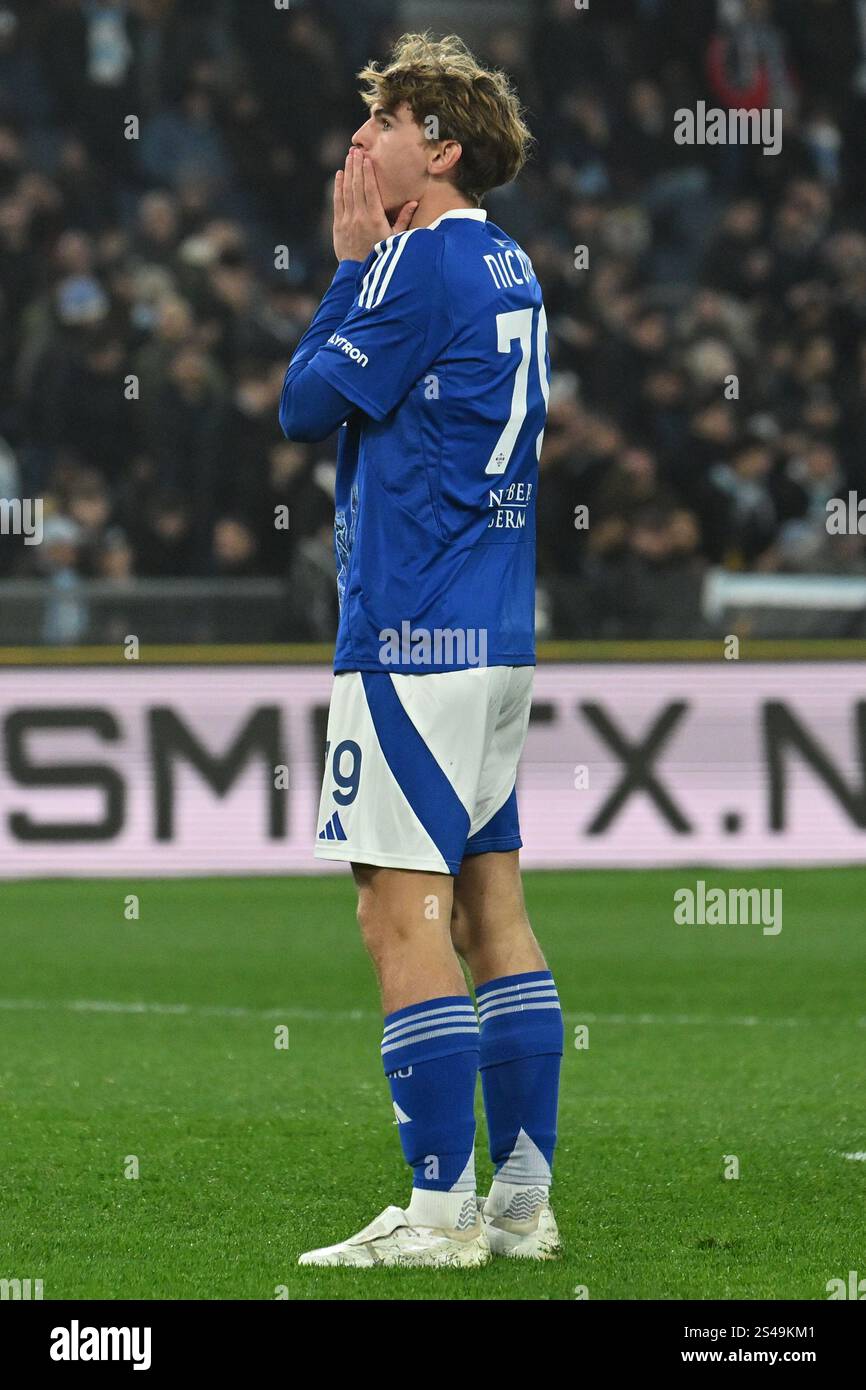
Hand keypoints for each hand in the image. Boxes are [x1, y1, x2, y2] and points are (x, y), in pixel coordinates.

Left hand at [333, 148, 417, 262]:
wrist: (359, 271)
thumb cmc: (380, 254)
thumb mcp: (395, 238)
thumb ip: (403, 220)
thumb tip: (414, 203)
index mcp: (375, 218)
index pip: (371, 190)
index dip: (368, 172)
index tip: (367, 158)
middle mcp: (360, 217)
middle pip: (357, 186)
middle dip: (357, 166)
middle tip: (356, 150)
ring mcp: (348, 220)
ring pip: (346, 191)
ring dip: (347, 172)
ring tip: (349, 157)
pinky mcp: (338, 225)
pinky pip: (338, 201)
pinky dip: (338, 187)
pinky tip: (339, 174)